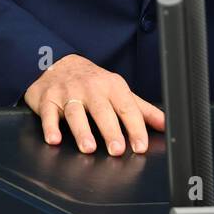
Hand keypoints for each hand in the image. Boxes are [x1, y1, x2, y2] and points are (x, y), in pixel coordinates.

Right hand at [23, 54, 164, 154]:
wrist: (61, 63)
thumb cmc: (94, 83)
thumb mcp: (119, 91)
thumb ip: (142, 110)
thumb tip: (165, 124)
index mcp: (112, 86)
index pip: (127, 108)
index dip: (135, 128)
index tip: (140, 146)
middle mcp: (91, 88)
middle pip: (102, 110)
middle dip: (111, 130)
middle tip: (117, 150)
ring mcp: (68, 93)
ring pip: (76, 112)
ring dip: (82, 130)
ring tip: (89, 148)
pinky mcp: (48, 99)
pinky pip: (49, 113)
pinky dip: (50, 126)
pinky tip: (54, 139)